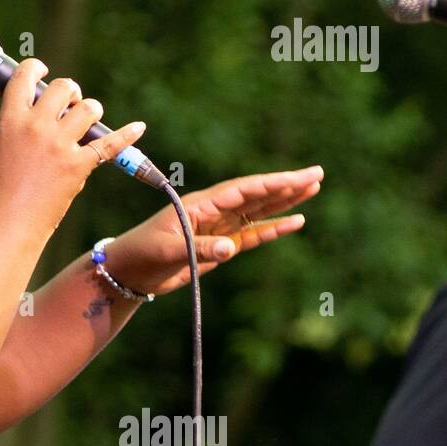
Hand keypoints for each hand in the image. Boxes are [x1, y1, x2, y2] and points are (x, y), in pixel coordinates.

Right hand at [0, 58, 147, 238]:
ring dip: (90, 112)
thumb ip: (15, 128)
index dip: (36, 68)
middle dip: (70, 93)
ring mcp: (59, 146)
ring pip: (89, 108)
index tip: (42, 71)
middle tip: (70, 106)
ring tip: (85, 124)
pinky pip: (110, 144)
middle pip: (64, 87)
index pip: (25, 77)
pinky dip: (127, 135)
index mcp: (10, 120)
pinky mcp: (78, 167)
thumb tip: (34, 114)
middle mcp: (36, 127)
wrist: (4, 226)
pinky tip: (138, 128)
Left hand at [103, 165, 324, 296]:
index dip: (270, 184)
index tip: (297, 178)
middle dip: (286, 186)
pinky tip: (296, 221)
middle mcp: (213, 211)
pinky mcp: (221, 246)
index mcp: (200, 205)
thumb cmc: (143, 253)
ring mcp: (219, 227)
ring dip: (284, 202)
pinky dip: (274, 229)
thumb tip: (232, 248)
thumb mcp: (169, 250)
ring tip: (312, 189)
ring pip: (258, 211)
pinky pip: (253, 235)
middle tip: (317, 174)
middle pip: (256, 195)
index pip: (242, 191)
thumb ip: (201, 248)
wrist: (130, 271)